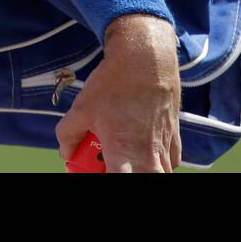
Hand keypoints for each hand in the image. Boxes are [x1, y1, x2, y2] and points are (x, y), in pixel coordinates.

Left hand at [56, 14, 180, 172]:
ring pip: (157, 174)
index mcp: (123, 153)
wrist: (147, 59)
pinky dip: (157, 161)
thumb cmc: (114, 83)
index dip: (100, 176)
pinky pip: (170, 162)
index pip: (115, 182)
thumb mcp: (82, 108)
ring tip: (124, 155)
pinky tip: (143, 149)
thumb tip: (65, 151)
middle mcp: (148, 156)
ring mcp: (164, 148)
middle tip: (106, 163)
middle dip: (121, 173)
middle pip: (139, 180)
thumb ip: (69, 134)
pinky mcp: (175, 137)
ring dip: (140, 170)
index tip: (90, 168)